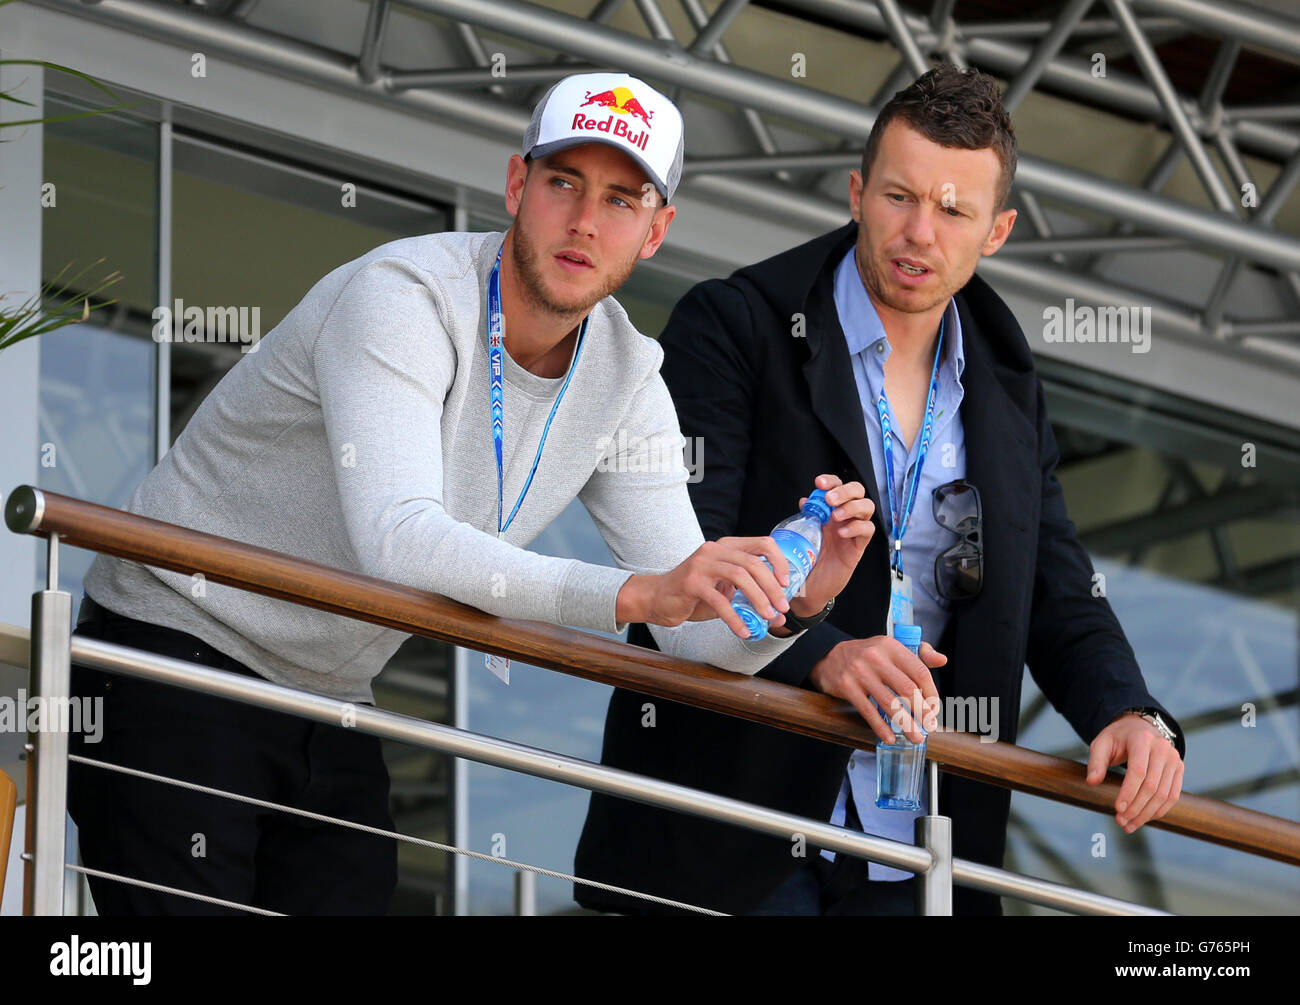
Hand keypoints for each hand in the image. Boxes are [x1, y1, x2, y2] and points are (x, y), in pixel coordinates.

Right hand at [616, 536, 794, 638]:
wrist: (657, 599)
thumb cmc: (695, 595)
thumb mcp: (726, 593)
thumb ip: (750, 600)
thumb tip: (779, 617)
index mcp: (727, 547)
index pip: (763, 543)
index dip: (779, 562)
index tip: (787, 583)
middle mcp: (715, 550)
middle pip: (753, 562)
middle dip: (772, 587)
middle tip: (782, 608)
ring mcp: (702, 564)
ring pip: (740, 576)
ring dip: (758, 599)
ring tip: (767, 617)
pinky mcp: (691, 582)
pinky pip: (719, 600)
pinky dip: (734, 618)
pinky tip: (743, 631)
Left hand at [790, 473, 876, 616]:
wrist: (811, 586)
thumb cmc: (807, 558)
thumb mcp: (803, 535)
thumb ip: (805, 517)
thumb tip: (805, 500)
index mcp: (830, 509)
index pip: (838, 486)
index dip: (831, 481)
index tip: (819, 482)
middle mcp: (845, 516)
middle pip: (858, 491)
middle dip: (844, 491)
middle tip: (829, 500)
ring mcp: (854, 530)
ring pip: (867, 507)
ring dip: (852, 507)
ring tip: (836, 516)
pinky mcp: (859, 546)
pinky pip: (867, 530)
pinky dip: (856, 527)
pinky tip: (842, 533)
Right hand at [807, 635, 946, 743]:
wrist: (830, 656)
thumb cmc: (868, 655)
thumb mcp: (891, 648)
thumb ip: (919, 654)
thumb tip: (941, 660)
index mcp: (891, 646)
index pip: (919, 671)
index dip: (931, 693)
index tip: (935, 709)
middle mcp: (876, 657)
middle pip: (907, 689)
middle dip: (922, 712)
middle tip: (929, 726)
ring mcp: (859, 672)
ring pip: (890, 703)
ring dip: (906, 724)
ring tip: (915, 737)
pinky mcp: (846, 686)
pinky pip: (868, 711)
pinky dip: (880, 727)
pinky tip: (890, 737)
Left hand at [1085, 712, 1183, 832]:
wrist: (1139, 728)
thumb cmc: (1117, 738)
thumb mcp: (1102, 743)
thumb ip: (1096, 762)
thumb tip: (1092, 782)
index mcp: (1142, 739)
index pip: (1138, 771)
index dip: (1128, 792)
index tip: (1117, 809)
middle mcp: (1162, 748)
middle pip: (1152, 786)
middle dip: (1136, 808)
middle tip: (1121, 822)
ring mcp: (1174, 759)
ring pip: (1164, 794)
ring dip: (1147, 814)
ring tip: (1129, 825)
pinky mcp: (1179, 769)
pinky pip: (1173, 795)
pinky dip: (1159, 810)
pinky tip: (1145, 819)